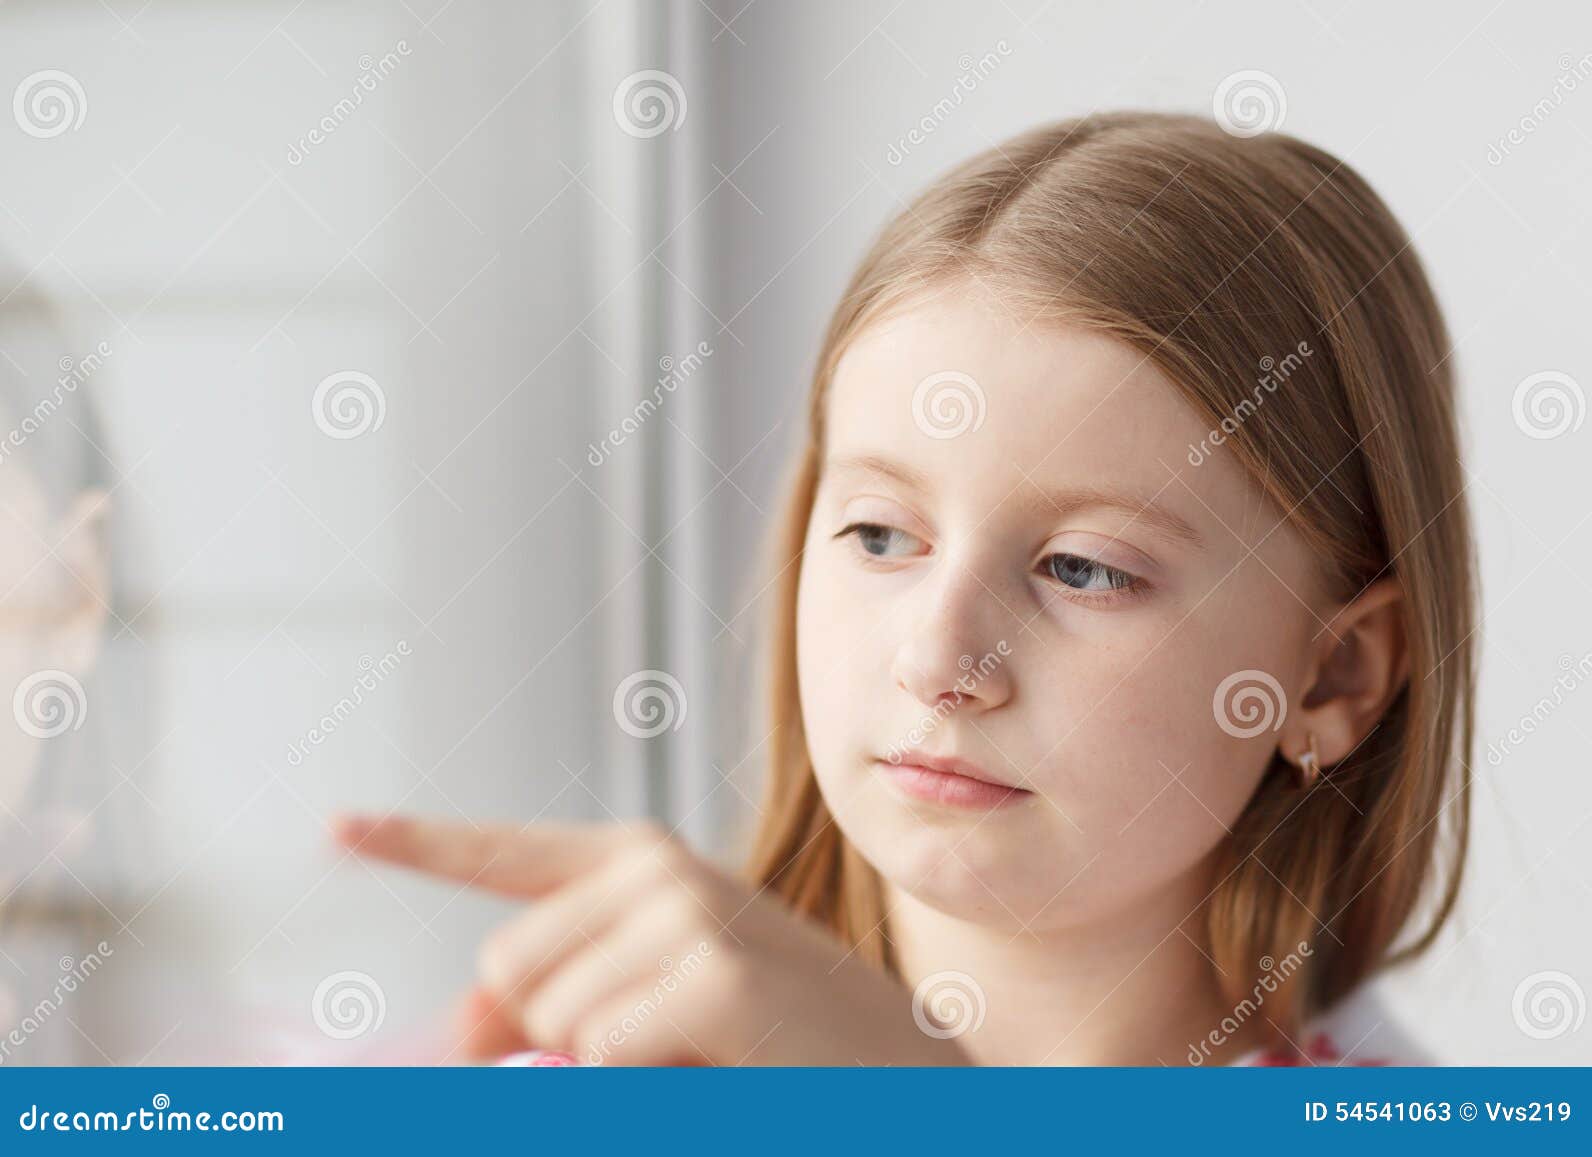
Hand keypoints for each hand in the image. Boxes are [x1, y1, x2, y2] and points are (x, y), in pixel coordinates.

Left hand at [332, 814, 971, 1066]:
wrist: (898, 1071)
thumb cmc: (770, 1041)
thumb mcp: (651, 1008)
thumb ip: (559, 999)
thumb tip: (466, 1027)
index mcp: (640, 865)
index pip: (506, 851)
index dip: (415, 841)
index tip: (337, 828)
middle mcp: (656, 865)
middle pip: (510, 967)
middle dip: (551, 1031)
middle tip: (653, 1045)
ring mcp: (686, 908)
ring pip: (550, 1016)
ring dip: (607, 1062)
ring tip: (701, 1049)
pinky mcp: (711, 968)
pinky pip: (601, 1052)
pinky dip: (639, 1080)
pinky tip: (719, 1060)